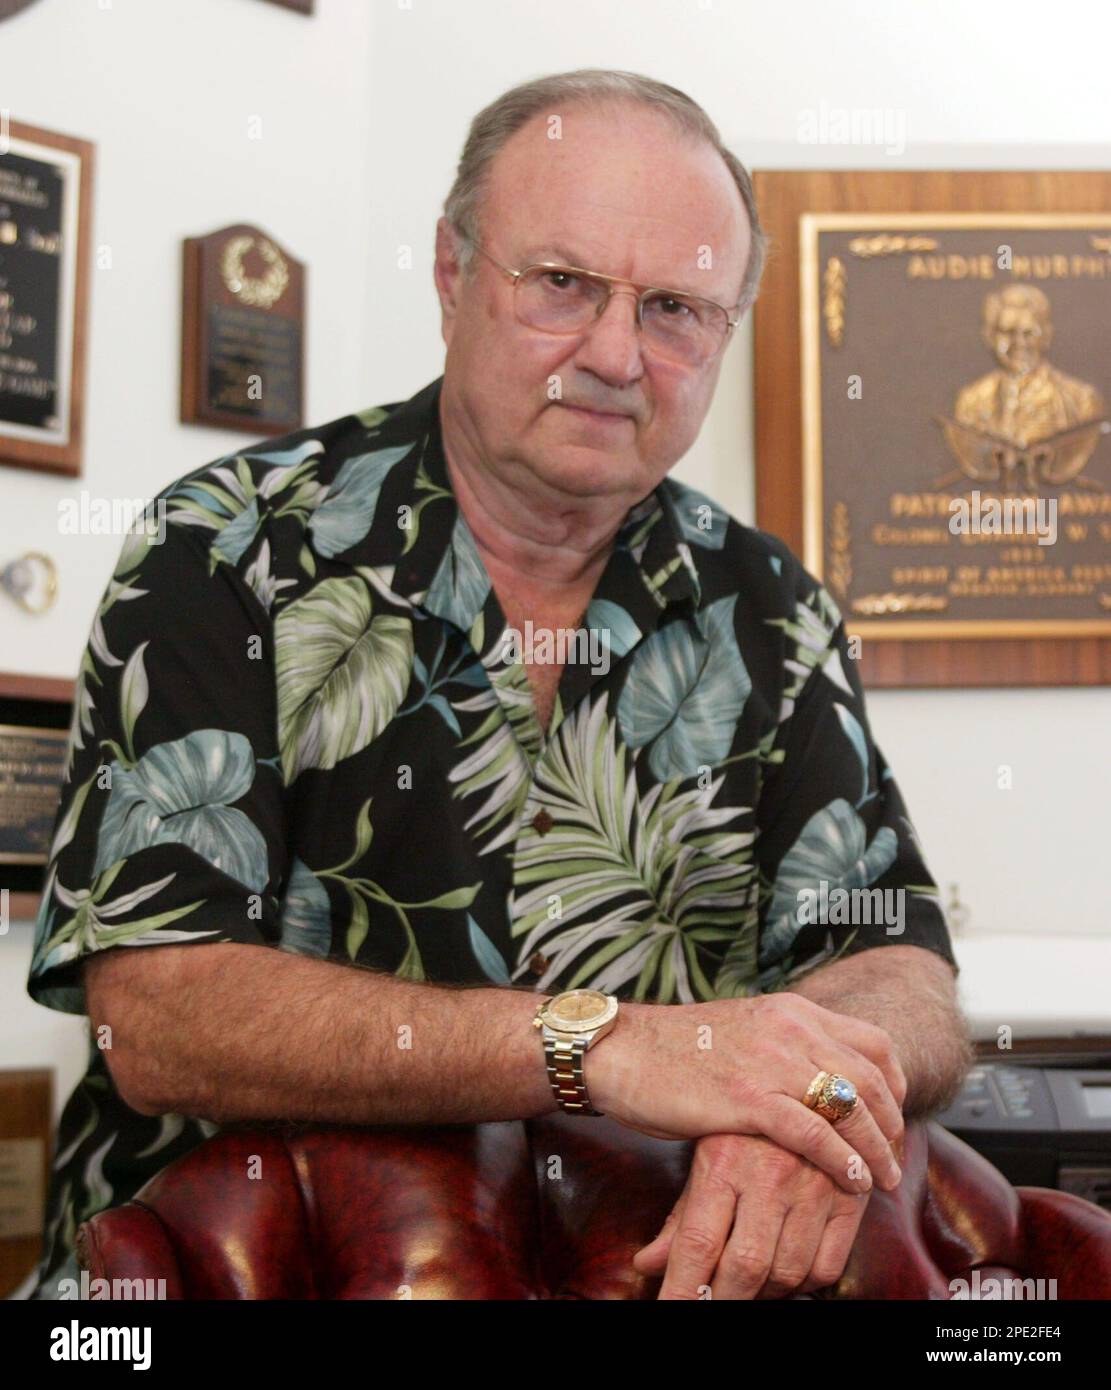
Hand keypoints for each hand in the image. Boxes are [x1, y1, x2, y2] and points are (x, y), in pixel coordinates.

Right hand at [589, 993, 904, 1194]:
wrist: (622, 1051)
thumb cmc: (676, 1050)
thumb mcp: (745, 1031)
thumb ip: (784, 1046)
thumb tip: (814, 1076)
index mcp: (791, 1010)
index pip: (872, 1042)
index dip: (894, 1084)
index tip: (894, 1117)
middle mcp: (790, 1028)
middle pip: (871, 1077)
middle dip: (892, 1123)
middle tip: (896, 1158)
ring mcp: (770, 1061)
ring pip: (851, 1106)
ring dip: (876, 1148)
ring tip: (883, 1179)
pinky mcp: (747, 1097)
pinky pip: (813, 1133)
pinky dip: (841, 1160)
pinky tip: (852, 1182)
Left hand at [632, 1132, 872, 1299]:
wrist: (811, 1081)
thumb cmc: (744, 1125)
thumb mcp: (704, 1159)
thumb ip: (680, 1218)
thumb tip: (646, 1266)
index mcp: (724, 1161)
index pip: (696, 1242)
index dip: (682, 1289)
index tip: (672, 1311)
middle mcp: (770, 1173)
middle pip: (745, 1265)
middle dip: (722, 1299)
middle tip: (709, 1304)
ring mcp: (814, 1185)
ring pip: (787, 1272)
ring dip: (763, 1293)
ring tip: (745, 1285)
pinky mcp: (849, 1196)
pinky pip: (826, 1267)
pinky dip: (803, 1283)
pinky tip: (784, 1272)